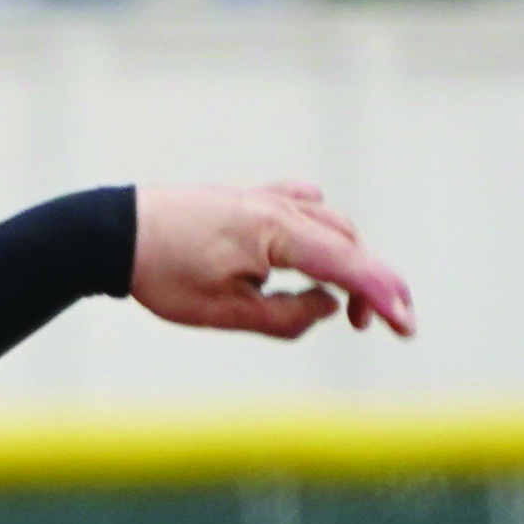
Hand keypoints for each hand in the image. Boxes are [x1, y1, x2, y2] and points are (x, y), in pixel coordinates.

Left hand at [130, 183, 413, 340]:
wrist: (116, 231)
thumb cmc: (162, 274)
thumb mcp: (223, 312)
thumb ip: (285, 316)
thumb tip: (331, 307)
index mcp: (277, 233)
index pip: (348, 265)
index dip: (383, 296)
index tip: (407, 326)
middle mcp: (280, 207)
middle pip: (348, 244)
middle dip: (369, 285)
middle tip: (375, 326)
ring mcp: (266, 197)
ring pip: (329, 226)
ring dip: (346, 262)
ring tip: (342, 305)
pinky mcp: (251, 198)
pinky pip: (304, 208)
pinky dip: (321, 232)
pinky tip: (316, 251)